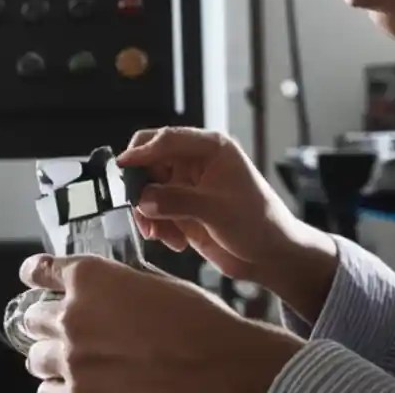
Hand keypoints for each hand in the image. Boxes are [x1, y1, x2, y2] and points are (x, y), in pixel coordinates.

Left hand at [19, 253, 302, 392]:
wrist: (224, 369)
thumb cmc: (201, 327)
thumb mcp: (156, 284)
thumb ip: (119, 284)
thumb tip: (106, 291)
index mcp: (90, 279)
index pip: (40, 271)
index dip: (37, 275)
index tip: (35, 278)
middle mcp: (72, 317)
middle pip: (33, 319)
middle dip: (49, 324)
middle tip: (70, 333)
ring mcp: (73, 363)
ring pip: (37, 359)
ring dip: (54, 360)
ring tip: (80, 366)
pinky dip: (62, 390)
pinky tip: (84, 387)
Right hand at [118, 127, 337, 321]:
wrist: (271, 256)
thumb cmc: (259, 223)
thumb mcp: (216, 210)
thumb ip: (176, 201)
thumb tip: (142, 199)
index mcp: (210, 148)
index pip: (166, 139)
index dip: (142, 152)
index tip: (123, 167)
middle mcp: (195, 162)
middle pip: (150, 162)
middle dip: (141, 187)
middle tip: (138, 208)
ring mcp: (188, 185)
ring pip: (148, 190)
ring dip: (148, 213)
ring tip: (161, 234)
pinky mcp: (183, 208)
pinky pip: (154, 212)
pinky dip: (157, 227)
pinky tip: (175, 242)